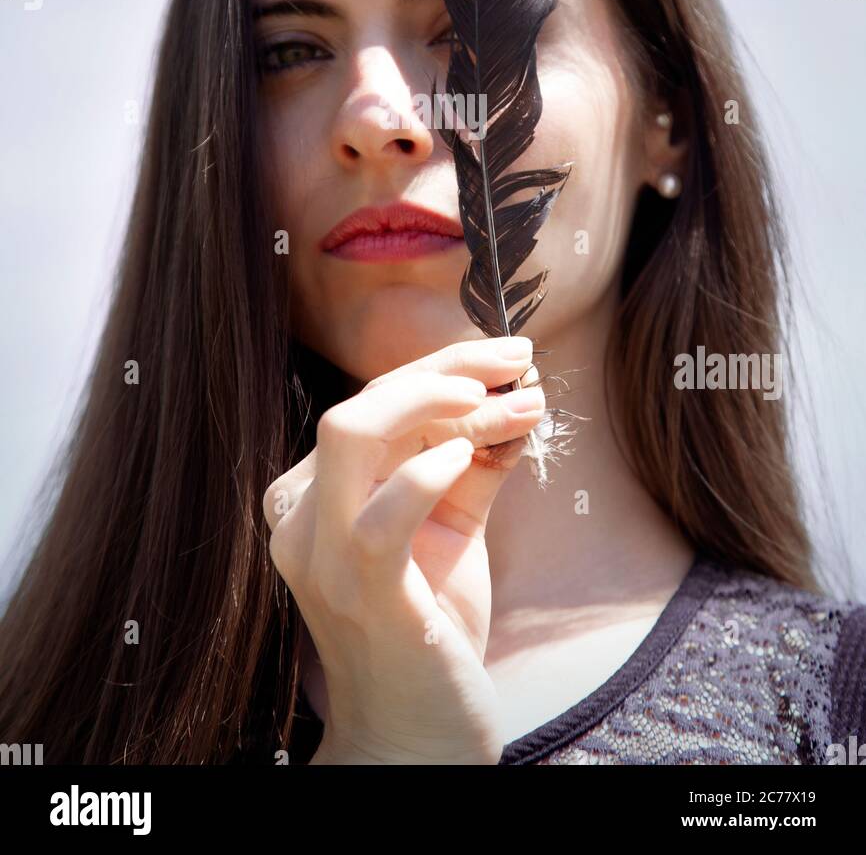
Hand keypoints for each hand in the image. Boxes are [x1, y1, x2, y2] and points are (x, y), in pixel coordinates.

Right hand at [262, 335, 542, 763]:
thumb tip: (518, 395)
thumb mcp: (451, 531)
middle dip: (444, 367)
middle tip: (515, 357)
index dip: (440, 368)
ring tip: (497, 395)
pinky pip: (381, 516)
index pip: (369, 405)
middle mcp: (301, 520)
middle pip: (359, 404)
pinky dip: (429, 472)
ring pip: (350, 434)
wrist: (417, 739)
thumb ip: (472, 464)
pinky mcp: (365, 597)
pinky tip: (471, 457)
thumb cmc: (431, 632)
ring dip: (433, 400)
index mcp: (313, 498)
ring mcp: (323, 559)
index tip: (509, 356)